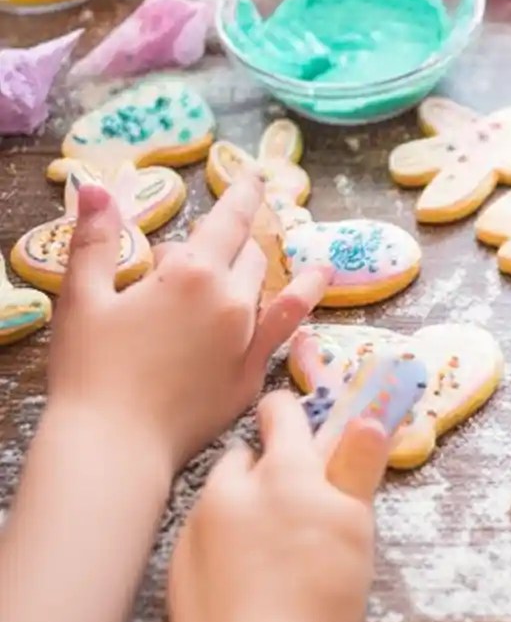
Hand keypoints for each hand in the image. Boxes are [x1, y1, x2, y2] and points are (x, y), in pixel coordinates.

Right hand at [48, 176, 329, 471]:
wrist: (115, 446)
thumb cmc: (91, 371)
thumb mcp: (83, 298)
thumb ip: (96, 240)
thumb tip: (97, 187)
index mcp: (190, 273)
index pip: (226, 220)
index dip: (241, 194)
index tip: (254, 176)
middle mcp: (230, 300)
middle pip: (246, 256)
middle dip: (231, 244)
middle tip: (205, 250)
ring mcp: (247, 339)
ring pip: (268, 289)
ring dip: (271, 273)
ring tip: (293, 265)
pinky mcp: (252, 376)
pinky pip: (285, 331)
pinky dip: (301, 305)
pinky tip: (317, 286)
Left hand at [169, 391, 388, 621]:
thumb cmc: (319, 593)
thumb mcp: (355, 525)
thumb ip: (358, 466)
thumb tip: (369, 419)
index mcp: (283, 470)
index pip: (280, 411)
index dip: (291, 413)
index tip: (300, 427)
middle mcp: (233, 485)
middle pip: (248, 456)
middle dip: (269, 471)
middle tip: (297, 507)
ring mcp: (199, 522)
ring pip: (223, 495)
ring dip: (243, 506)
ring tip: (271, 547)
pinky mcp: (178, 560)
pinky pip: (203, 533)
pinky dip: (222, 543)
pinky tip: (245, 573)